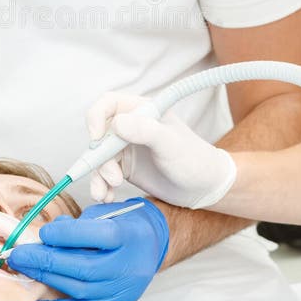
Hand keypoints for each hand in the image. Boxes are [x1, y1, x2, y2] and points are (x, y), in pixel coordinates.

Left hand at [7, 198, 168, 300]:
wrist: (151, 244)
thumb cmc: (123, 224)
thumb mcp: (105, 214)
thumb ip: (78, 224)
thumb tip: (46, 235)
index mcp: (127, 236)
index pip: (95, 236)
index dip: (65, 235)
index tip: (43, 232)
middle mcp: (126, 266)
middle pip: (83, 266)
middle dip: (46, 260)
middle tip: (18, 254)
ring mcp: (121, 289)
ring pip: (80, 289)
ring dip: (46, 280)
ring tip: (23, 270)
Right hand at [86, 91, 236, 206]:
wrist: (204, 188)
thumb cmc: (193, 159)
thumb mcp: (170, 144)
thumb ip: (145, 130)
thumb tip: (116, 124)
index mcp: (142, 111)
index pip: (108, 104)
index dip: (96, 118)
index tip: (96, 139)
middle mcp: (131, 127)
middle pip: (99, 136)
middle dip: (99, 158)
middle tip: (113, 177)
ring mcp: (126, 148)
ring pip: (99, 158)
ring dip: (98, 176)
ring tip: (105, 194)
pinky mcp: (125, 167)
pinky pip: (104, 174)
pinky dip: (101, 186)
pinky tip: (106, 197)